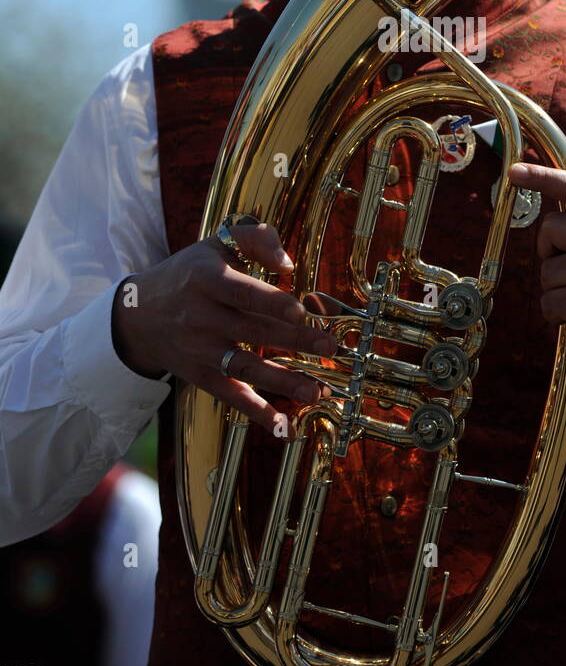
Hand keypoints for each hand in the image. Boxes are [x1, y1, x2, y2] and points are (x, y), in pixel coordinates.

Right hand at [111, 222, 336, 432]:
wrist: (137, 314)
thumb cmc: (189, 273)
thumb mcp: (215, 244)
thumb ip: (255, 240)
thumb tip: (288, 264)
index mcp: (207, 279)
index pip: (241, 292)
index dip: (270, 302)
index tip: (301, 310)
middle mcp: (202, 316)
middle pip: (252, 330)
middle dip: (294, 341)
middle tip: (329, 348)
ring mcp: (201, 350)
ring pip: (245, 367)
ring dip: (282, 381)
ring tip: (316, 390)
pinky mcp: (200, 376)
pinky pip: (231, 395)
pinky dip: (256, 412)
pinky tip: (283, 425)